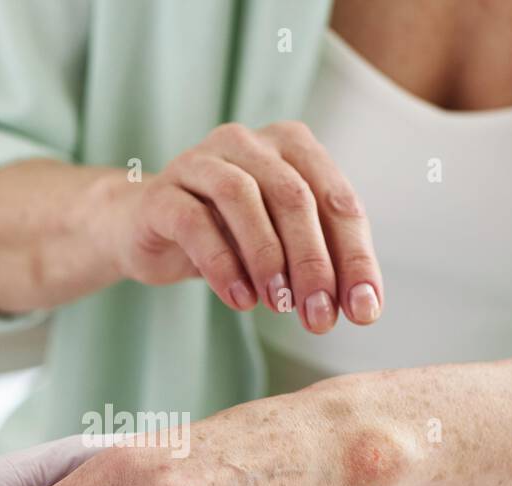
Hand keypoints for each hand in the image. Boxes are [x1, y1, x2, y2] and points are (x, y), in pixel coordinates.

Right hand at [102, 121, 383, 331]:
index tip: (363, 311)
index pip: (337, 200)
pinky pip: (195, 223)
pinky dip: (222, 265)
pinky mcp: (162, 193)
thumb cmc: (227, 236)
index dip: (355, 257)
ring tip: (279, 306)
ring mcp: (201, 161)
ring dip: (268, 258)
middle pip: (294, 197)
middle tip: (319, 317)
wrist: (148, 229)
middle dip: (313, 263)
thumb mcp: (282, 246)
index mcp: (291, 146)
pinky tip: (239, 300)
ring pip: (243, 198)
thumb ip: (319, 263)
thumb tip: (361, 307)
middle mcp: (248, 143)